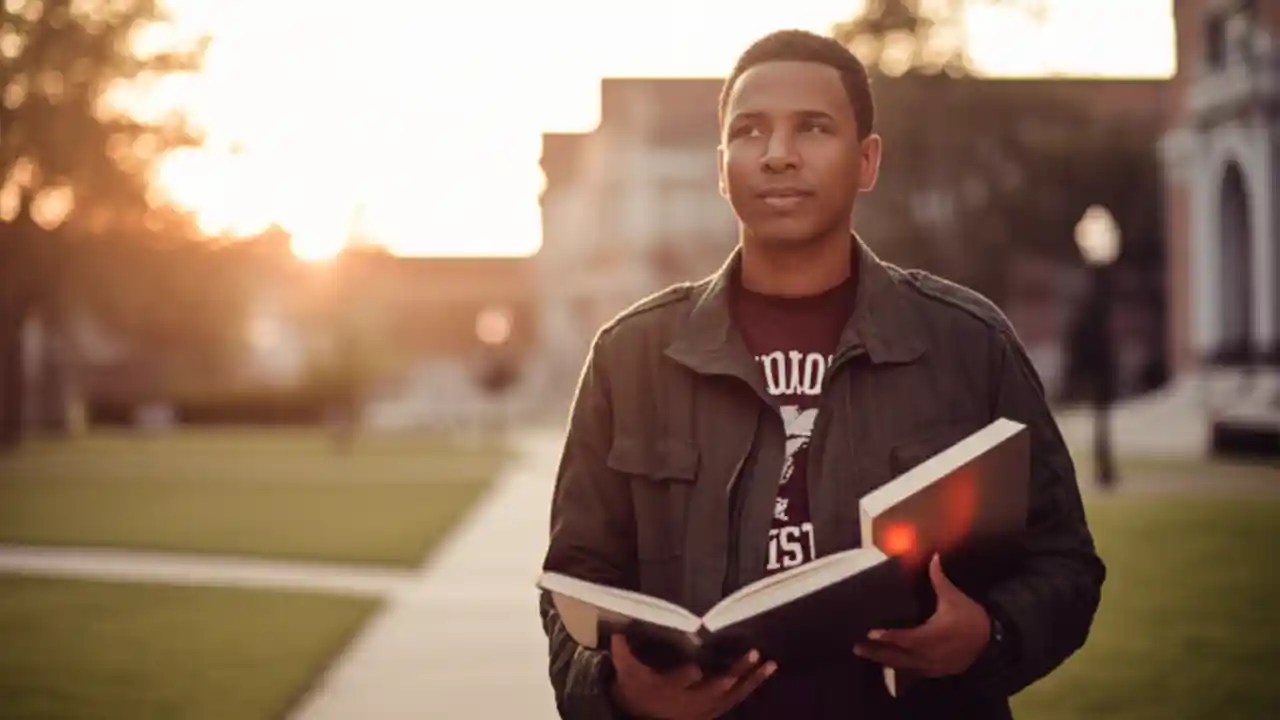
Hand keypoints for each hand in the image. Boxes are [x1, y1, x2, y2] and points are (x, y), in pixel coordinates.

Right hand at [608, 634, 776, 719]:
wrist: (644, 717)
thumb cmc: (636, 689)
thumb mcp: (626, 673)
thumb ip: (623, 654)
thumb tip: (616, 634)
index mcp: (666, 693)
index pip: (677, 685)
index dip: (686, 679)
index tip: (696, 670)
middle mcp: (689, 704)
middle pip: (714, 691)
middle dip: (733, 675)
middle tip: (751, 656)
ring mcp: (704, 710)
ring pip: (731, 696)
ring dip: (752, 680)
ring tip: (770, 664)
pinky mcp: (713, 710)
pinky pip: (736, 699)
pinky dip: (751, 686)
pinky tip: (766, 671)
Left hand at [853, 553, 990, 677]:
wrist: (992, 640)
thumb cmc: (970, 616)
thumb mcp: (954, 596)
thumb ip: (939, 578)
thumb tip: (933, 555)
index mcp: (933, 636)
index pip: (906, 638)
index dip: (888, 636)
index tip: (870, 632)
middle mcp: (930, 654)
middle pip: (898, 657)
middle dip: (876, 652)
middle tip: (855, 646)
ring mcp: (933, 666)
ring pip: (904, 667)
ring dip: (884, 660)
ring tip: (864, 653)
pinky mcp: (936, 671)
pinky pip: (913, 672)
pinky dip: (899, 667)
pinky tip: (885, 662)